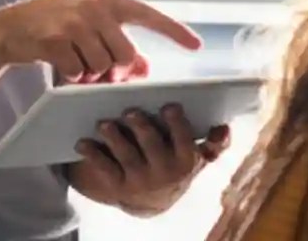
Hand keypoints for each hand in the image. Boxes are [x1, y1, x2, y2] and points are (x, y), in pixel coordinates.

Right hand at [0, 0, 201, 82]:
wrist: (12, 26)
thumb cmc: (58, 27)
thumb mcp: (91, 29)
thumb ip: (119, 44)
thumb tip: (146, 68)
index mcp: (109, 1)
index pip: (149, 15)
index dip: (174, 31)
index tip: (197, 46)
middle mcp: (95, 8)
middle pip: (125, 55)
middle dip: (116, 72)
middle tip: (101, 74)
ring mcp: (74, 22)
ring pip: (103, 67)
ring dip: (92, 76)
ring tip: (78, 68)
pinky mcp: (55, 40)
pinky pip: (77, 72)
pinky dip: (73, 77)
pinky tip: (63, 69)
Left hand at [70, 104, 232, 216]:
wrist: (152, 201)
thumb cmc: (175, 165)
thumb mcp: (197, 158)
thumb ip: (214, 143)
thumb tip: (224, 127)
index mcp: (185, 160)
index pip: (184, 140)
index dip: (177, 124)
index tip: (169, 106)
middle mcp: (163, 172)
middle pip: (152, 146)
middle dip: (142, 128)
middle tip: (130, 111)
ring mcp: (139, 180)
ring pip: (127, 156)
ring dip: (115, 138)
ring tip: (104, 124)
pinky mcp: (117, 185)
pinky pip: (104, 169)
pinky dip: (92, 155)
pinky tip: (82, 142)